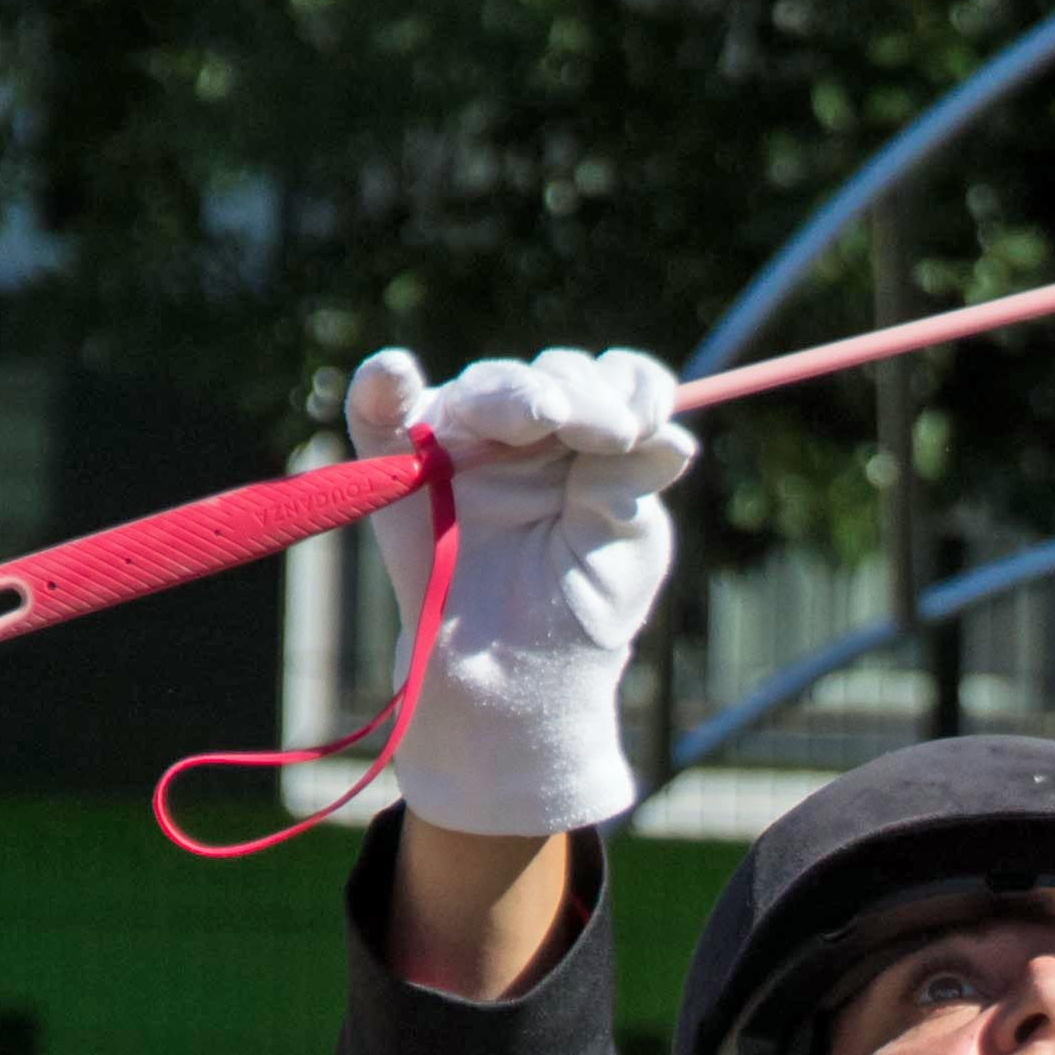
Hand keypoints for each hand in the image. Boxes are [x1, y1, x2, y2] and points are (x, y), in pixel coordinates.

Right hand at [341, 343, 691, 839]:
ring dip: (515, 393)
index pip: (615, 384)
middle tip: (605, 432)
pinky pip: (378, 412)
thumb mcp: (626, 548)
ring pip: (485, 386)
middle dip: (581, 394)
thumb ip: (635, 481)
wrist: (513, 682)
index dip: (633, 387)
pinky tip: (397, 372)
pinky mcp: (398, 466)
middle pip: (553, 376)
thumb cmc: (577, 614)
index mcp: (590, 442)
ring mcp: (462, 444)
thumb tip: (677, 433)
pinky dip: (380, 386)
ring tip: (544, 415)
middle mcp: (528, 431)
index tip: (644, 422)